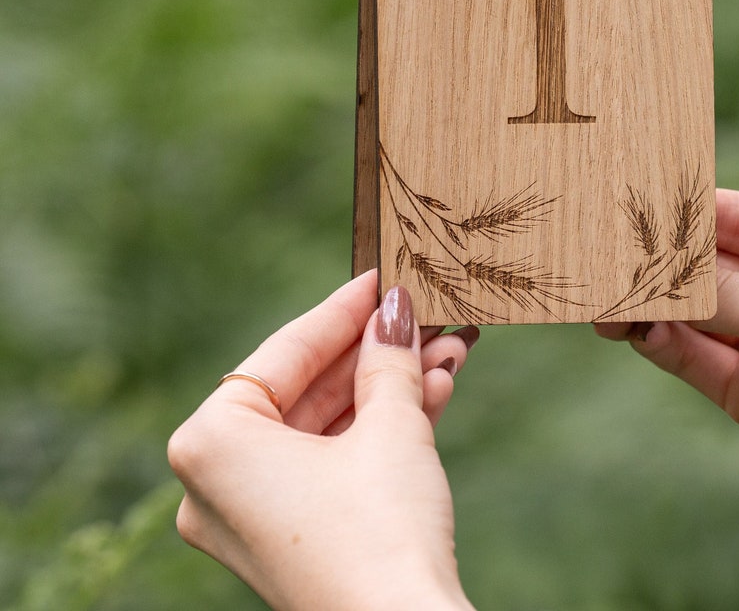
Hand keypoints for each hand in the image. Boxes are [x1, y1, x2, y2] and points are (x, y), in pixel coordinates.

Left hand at [169, 272, 476, 610]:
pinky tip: (435, 392)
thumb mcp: (390, 425)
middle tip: (425, 315)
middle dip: (379, 352)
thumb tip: (396, 309)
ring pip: (329, 427)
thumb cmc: (379, 531)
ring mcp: (253, 516)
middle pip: (310, 390)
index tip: (382, 276)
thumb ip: (387, 357)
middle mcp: (217, 481)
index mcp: (212, 443)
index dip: (343, 310)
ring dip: (391, 388)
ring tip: (448, 350)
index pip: (285, 352)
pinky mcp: (292, 539)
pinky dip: (381, 429)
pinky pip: (334, 463)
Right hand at [596, 189, 738, 609]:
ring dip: (652, 304)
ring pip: (699, 311)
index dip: (682, 210)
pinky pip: (697, 356)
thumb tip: (651, 262)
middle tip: (599, 252)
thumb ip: (719, 287)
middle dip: (659, 261)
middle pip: (715, 262)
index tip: (623, 200)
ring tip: (601, 298)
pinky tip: (629, 330)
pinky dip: (663, 342)